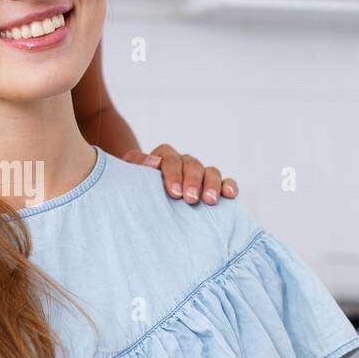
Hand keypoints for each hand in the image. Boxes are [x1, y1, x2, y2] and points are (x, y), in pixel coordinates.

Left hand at [123, 144, 237, 206]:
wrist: (140, 198)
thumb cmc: (133, 187)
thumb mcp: (127, 175)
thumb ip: (136, 164)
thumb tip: (154, 162)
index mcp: (163, 156)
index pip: (169, 158)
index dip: (173, 173)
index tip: (174, 192)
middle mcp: (183, 162)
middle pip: (192, 164)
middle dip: (192, 181)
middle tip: (190, 199)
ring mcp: (199, 173)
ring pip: (210, 171)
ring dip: (211, 184)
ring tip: (209, 201)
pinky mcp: (211, 185)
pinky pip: (224, 181)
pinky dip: (228, 185)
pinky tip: (230, 195)